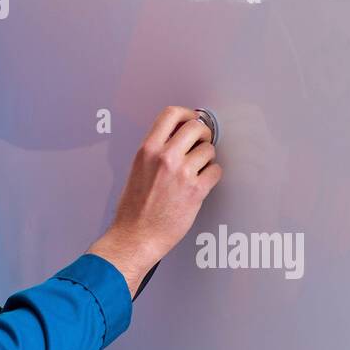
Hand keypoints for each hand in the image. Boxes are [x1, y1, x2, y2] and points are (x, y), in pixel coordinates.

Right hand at [87, 106, 222, 297]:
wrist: (136, 236)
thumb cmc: (133, 209)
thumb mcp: (137, 169)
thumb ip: (155, 151)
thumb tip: (175, 138)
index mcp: (147, 150)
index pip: (171, 114)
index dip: (187, 114)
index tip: (192, 118)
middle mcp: (165, 157)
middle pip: (196, 127)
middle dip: (202, 134)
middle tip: (201, 143)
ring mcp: (182, 173)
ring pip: (209, 149)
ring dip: (207, 158)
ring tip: (198, 169)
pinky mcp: (196, 190)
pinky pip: (216, 171)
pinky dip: (212, 175)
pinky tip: (203, 182)